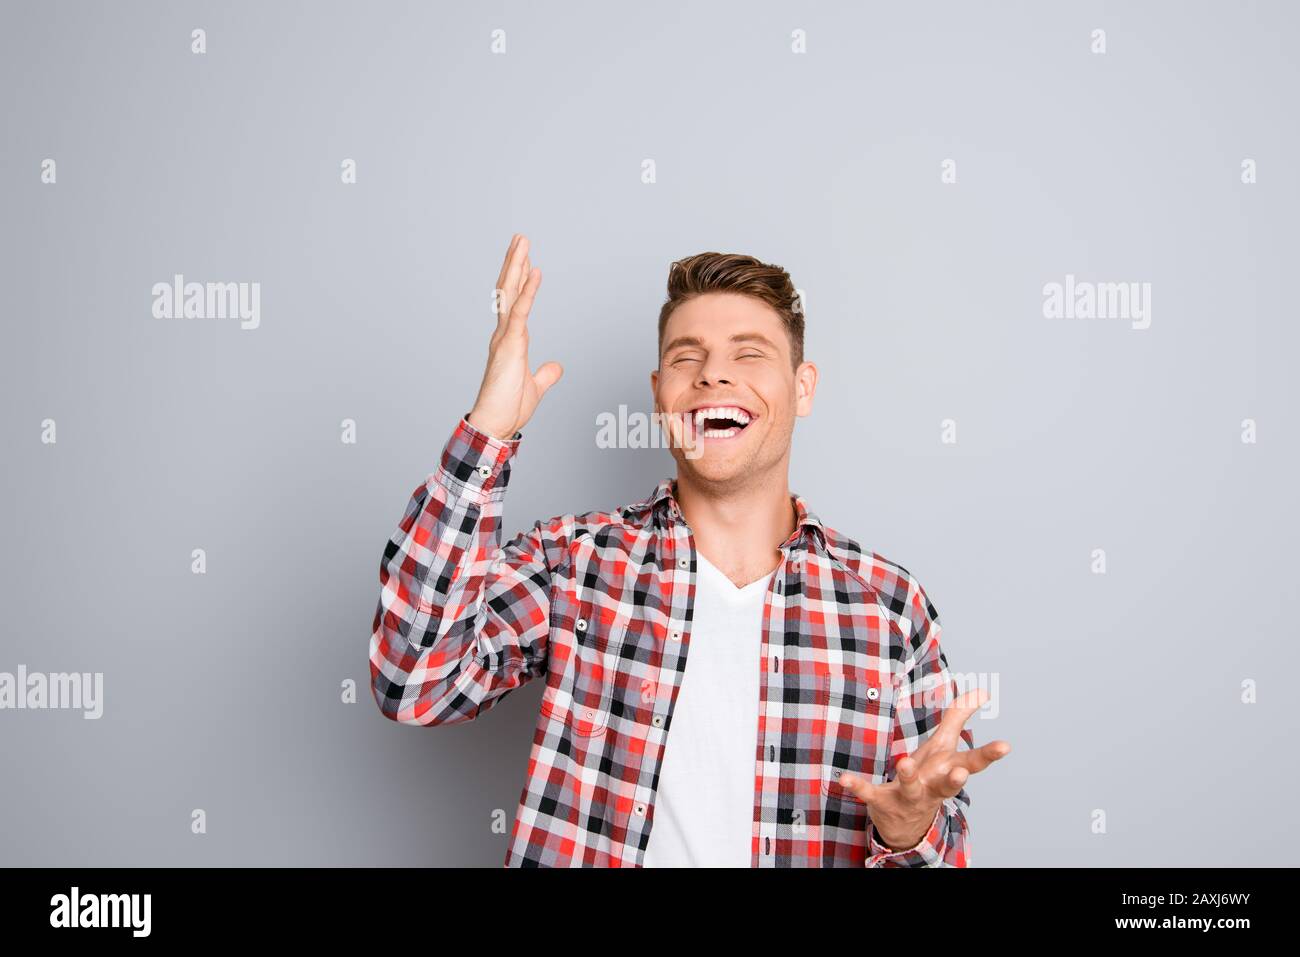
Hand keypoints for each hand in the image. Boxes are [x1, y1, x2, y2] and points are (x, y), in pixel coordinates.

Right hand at [467, 234, 561, 439]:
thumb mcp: (535, 386)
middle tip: (521, 238)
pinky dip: (528, 290)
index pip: (514, 303)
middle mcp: (503, 334)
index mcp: (509, 341)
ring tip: (522, 242)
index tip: (526, 260)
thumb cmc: (508, 408)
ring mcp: (504, 338)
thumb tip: (556, 367)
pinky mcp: (509, 345)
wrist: (494, 424)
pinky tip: (534, 271)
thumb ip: (546, 374)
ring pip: (509, 294)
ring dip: (516, 266)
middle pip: (508, 290)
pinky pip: (520, 312)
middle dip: (515, 263)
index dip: (519, 280)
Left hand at [839, 687, 1010, 850]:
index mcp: (948, 771)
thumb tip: (981, 691)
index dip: (989, 754)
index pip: (973, 763)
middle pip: (948, 784)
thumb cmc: (930, 775)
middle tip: (960, 774)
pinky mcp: (882, 800)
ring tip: (904, 762)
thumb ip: (959, 717)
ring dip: (908, 776)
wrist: (907, 824)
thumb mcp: (945, 746)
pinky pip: (869, 793)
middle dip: (955, 780)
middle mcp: (933, 786)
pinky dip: (857, 786)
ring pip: (911, 787)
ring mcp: (908, 796)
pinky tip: (844, 778)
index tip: (1005, 745)